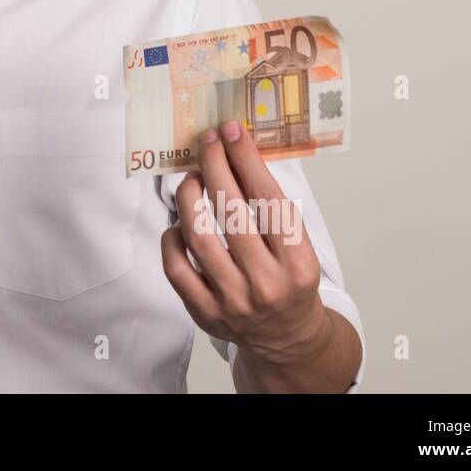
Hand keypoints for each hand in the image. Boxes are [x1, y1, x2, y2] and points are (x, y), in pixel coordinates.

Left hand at [160, 119, 330, 369]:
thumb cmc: (289, 280)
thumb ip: (270, 207)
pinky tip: (180, 223)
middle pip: (230, 212)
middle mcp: (266, 283)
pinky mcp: (204, 312)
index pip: (268, 200)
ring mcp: (233, 301)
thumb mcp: (298, 246)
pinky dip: (173, 237)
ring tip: (192, 178)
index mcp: (298, 263)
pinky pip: (175, 266)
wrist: (286, 337)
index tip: (232, 132)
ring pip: (197, 236)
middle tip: (207, 142)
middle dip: (214, 166)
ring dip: (189, 196)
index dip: (246, 160)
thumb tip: (236, 150)